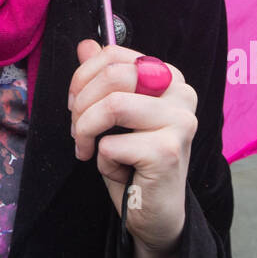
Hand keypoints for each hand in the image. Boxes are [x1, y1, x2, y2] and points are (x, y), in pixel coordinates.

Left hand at [68, 40, 197, 257]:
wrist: (155, 212)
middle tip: (78, 131)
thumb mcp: (114, 115)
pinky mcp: (168, 152)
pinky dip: (102, 159)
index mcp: (169, 77)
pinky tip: (117, 170)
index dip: (82, 77)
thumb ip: (102, 77)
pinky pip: (112, 144)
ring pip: (112, 106)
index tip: (75, 104)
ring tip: (88, 149)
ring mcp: (180, 122)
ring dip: (87, 131)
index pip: (114, 55)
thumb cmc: (134, 161)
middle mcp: (181, 94)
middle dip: (81, 105)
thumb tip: (86, 45)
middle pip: (112, 75)